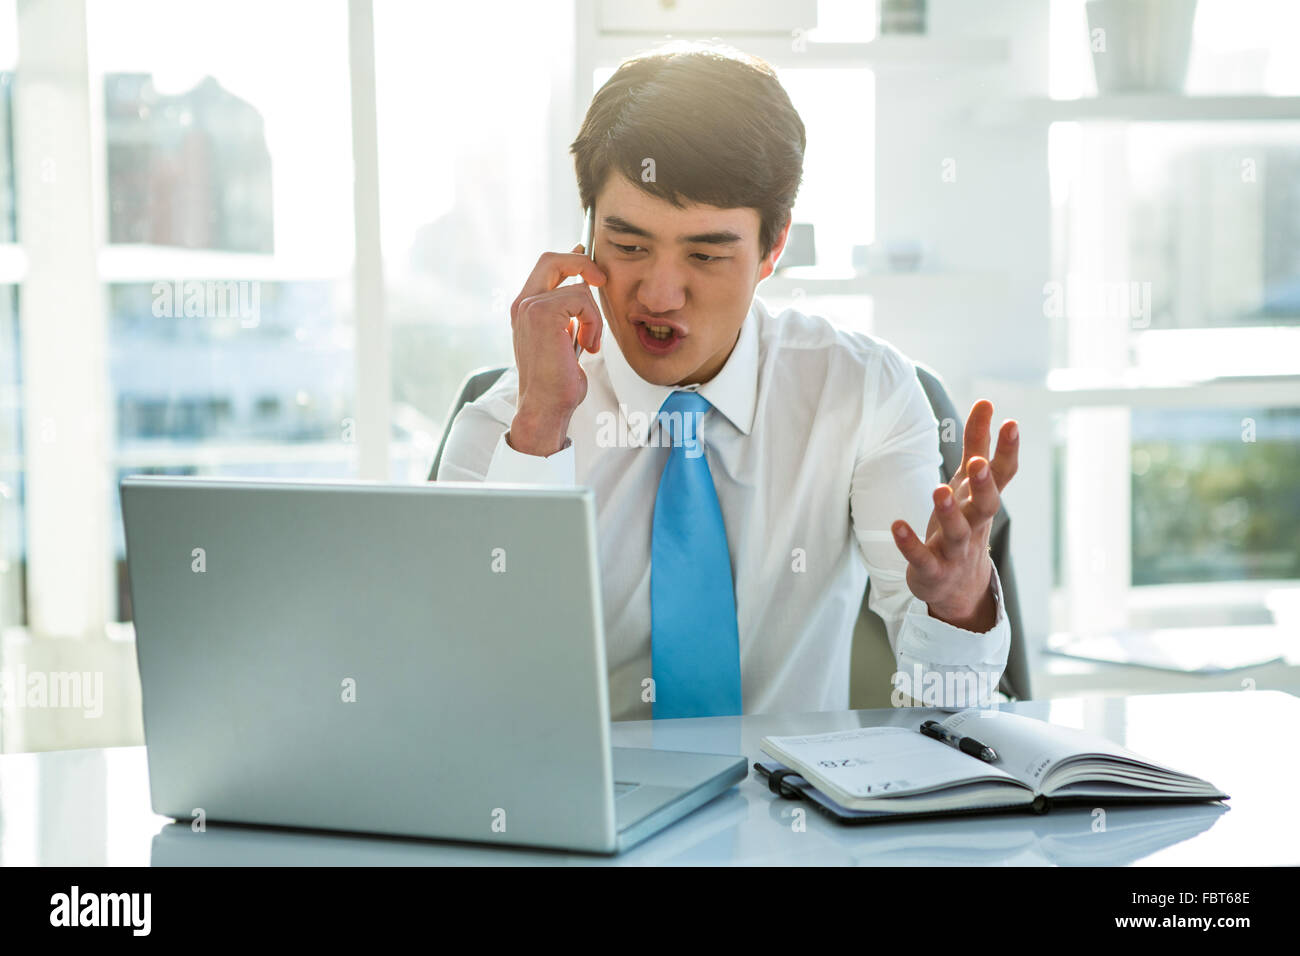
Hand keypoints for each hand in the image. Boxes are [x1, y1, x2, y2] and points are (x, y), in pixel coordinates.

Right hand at [507, 244, 605, 455]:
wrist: (545, 406)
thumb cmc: (557, 381)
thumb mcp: (565, 338)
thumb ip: (569, 311)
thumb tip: (586, 284)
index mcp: (525, 309)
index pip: (546, 266)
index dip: (572, 259)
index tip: (594, 272)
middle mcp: (522, 304)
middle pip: (552, 259)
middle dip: (582, 263)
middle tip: (601, 281)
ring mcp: (529, 307)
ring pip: (578, 288)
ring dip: (594, 317)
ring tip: (589, 342)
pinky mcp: (542, 314)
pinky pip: (582, 300)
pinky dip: (593, 323)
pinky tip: (587, 346)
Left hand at [890, 400, 1019, 630]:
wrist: (959, 586)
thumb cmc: (966, 522)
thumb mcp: (969, 483)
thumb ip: (977, 443)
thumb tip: (986, 401)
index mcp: (984, 501)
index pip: (1003, 476)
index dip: (1008, 451)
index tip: (1011, 423)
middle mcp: (976, 525)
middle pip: (987, 506)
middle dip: (984, 485)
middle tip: (978, 465)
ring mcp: (955, 550)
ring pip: (957, 533)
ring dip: (948, 513)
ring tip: (938, 490)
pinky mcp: (932, 570)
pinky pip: (921, 558)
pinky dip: (910, 544)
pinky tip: (897, 525)